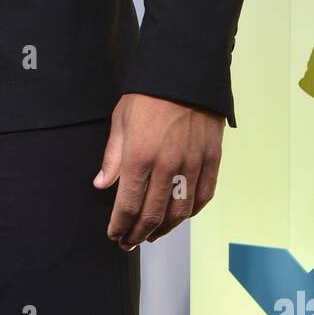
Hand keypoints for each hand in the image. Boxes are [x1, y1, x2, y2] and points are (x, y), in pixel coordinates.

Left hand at [93, 93, 224, 247]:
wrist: (185, 72)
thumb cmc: (147, 95)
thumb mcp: (121, 120)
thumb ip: (113, 157)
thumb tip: (102, 185)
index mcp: (139, 157)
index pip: (128, 205)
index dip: (120, 226)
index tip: (115, 235)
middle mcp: (167, 167)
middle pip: (152, 215)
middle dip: (138, 234)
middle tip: (129, 242)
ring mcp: (192, 165)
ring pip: (180, 213)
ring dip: (164, 229)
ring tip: (152, 235)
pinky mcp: (212, 160)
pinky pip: (203, 196)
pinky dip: (191, 213)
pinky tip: (180, 217)